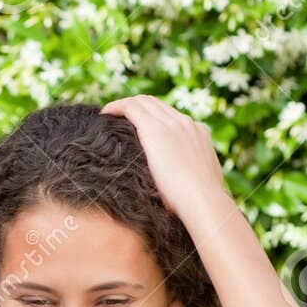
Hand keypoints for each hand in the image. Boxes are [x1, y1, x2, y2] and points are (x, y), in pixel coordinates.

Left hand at [100, 94, 228, 222]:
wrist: (202, 201)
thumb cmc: (197, 205)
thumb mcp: (194, 187)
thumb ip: (186, 181)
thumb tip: (175, 196)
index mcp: (198, 134)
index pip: (171, 117)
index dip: (152, 117)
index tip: (137, 127)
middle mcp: (185, 123)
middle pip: (156, 104)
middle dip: (136, 107)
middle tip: (117, 117)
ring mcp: (172, 124)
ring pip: (144, 102)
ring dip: (124, 105)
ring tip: (108, 114)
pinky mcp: (155, 130)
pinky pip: (131, 108)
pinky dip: (117, 107)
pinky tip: (104, 114)